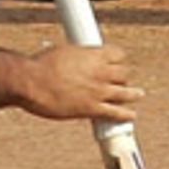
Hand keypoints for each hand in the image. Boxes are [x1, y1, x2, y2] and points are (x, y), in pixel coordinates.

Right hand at [25, 42, 141, 122]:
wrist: (31, 81)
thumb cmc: (40, 65)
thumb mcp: (60, 52)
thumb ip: (72, 57)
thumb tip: (68, 55)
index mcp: (92, 54)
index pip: (118, 54)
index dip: (118, 59)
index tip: (117, 62)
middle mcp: (100, 71)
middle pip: (124, 73)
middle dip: (123, 77)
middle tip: (121, 81)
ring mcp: (98, 91)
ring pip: (126, 93)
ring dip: (133, 94)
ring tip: (138, 94)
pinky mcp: (92, 109)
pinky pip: (116, 113)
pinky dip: (125, 115)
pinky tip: (130, 116)